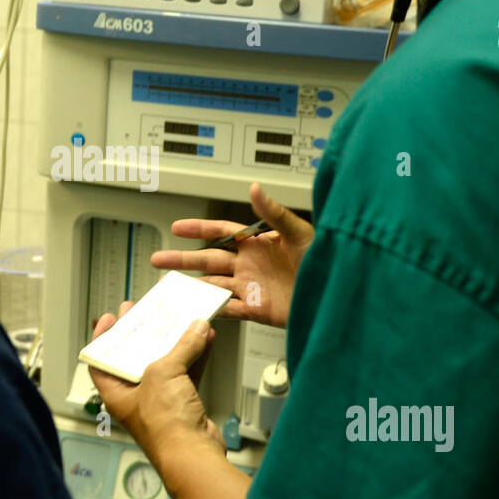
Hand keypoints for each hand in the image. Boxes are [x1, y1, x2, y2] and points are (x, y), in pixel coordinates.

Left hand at [86, 303, 222, 463]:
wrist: (192, 455)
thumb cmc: (164, 428)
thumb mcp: (163, 374)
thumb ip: (180, 348)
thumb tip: (195, 330)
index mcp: (116, 393)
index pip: (100, 361)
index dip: (103, 338)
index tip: (111, 319)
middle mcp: (135, 397)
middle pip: (135, 359)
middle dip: (142, 335)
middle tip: (145, 314)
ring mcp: (160, 401)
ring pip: (166, 364)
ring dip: (175, 342)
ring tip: (179, 320)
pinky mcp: (182, 404)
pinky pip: (187, 373)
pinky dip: (196, 356)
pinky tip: (204, 340)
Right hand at [149, 182, 312, 328]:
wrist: (339, 295)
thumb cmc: (328, 260)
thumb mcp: (301, 233)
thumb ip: (274, 213)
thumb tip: (255, 188)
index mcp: (259, 243)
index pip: (222, 233)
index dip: (199, 229)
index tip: (177, 227)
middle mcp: (252, 264)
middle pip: (209, 259)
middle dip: (183, 259)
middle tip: (159, 258)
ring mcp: (253, 287)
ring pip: (213, 284)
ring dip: (192, 284)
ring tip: (169, 285)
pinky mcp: (258, 310)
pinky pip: (229, 309)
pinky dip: (212, 309)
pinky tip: (196, 307)